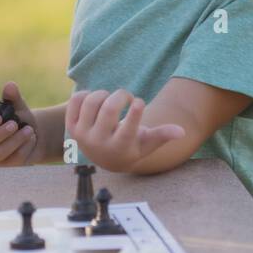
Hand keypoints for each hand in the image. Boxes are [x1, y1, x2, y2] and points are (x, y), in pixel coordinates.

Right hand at [0, 81, 39, 166]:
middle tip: (15, 124)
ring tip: (29, 130)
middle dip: (0, 134)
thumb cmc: (19, 119)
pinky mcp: (5, 166)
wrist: (33, 134)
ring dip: (15, 141)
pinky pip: (12, 160)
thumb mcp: (17, 106)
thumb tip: (10, 86)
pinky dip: (24, 148)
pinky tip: (32, 139)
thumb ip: (12, 97)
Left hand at [65, 88, 184, 172]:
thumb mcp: (148, 143)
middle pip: (109, 109)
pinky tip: (97, 100)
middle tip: (128, 97)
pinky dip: (87, 94)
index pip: (126, 131)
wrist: (104, 157)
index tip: (139, 101)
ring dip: (104, 94)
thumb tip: (181, 131)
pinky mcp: (71, 126)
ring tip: (112, 99)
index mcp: (119, 148)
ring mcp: (82, 134)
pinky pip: (76, 101)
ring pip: (91, 102)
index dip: (134, 113)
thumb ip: (163, 136)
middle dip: (122, 96)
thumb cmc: (132, 146)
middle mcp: (98, 143)